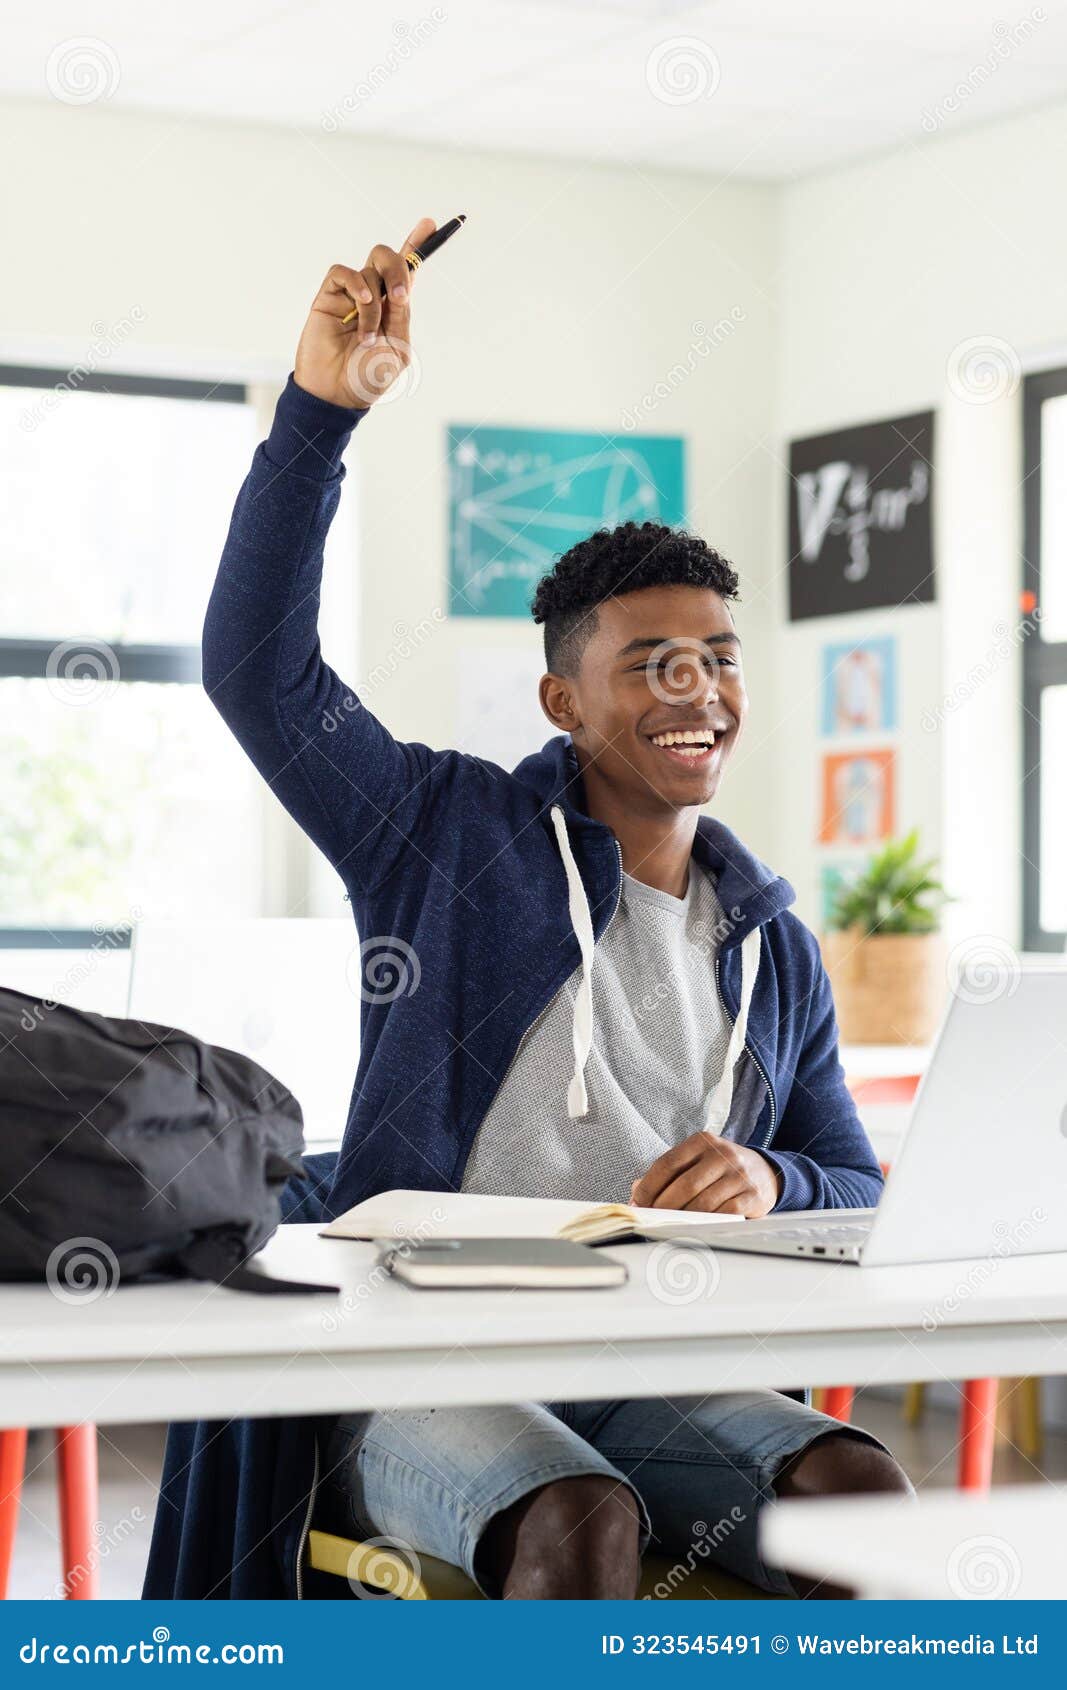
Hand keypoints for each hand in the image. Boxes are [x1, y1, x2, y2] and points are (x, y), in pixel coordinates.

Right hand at [294, 216, 436, 410]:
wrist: (336, 394)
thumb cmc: (367, 377)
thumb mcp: (398, 348)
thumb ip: (401, 315)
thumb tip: (400, 288)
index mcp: (395, 308)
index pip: (407, 269)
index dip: (417, 245)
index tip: (431, 224)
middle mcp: (373, 295)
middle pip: (387, 257)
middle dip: (399, 268)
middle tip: (400, 297)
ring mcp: (350, 295)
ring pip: (369, 270)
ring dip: (374, 305)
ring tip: (367, 336)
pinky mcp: (328, 297)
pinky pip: (343, 273)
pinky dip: (357, 285)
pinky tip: (362, 305)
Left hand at [631, 1131, 780, 1217]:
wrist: (764, 1173)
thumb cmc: (721, 1169)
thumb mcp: (696, 1162)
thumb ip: (668, 1174)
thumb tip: (637, 1192)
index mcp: (702, 1141)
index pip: (668, 1163)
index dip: (649, 1186)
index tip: (638, 1202)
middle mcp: (721, 1154)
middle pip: (684, 1185)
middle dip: (663, 1206)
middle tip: (652, 1219)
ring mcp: (738, 1174)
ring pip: (703, 1202)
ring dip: (683, 1218)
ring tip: (671, 1225)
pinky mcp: (751, 1195)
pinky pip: (724, 1214)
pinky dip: (707, 1223)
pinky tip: (698, 1227)